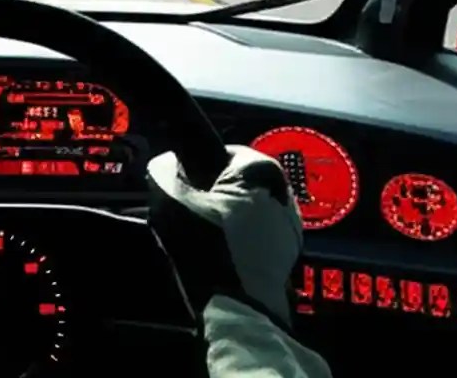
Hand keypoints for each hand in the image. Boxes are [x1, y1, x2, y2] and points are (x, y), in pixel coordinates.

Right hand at [146, 145, 302, 327]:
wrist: (239, 306)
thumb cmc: (207, 248)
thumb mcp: (171, 201)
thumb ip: (165, 169)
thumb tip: (167, 162)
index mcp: (260, 168)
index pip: (224, 151)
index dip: (198, 168)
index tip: (184, 189)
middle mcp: (284, 189)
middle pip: (239, 181)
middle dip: (216, 193)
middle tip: (192, 215)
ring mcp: (292, 222)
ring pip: (251, 206)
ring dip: (231, 216)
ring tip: (207, 238)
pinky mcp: (291, 250)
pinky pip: (261, 232)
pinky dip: (243, 237)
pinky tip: (224, 254)